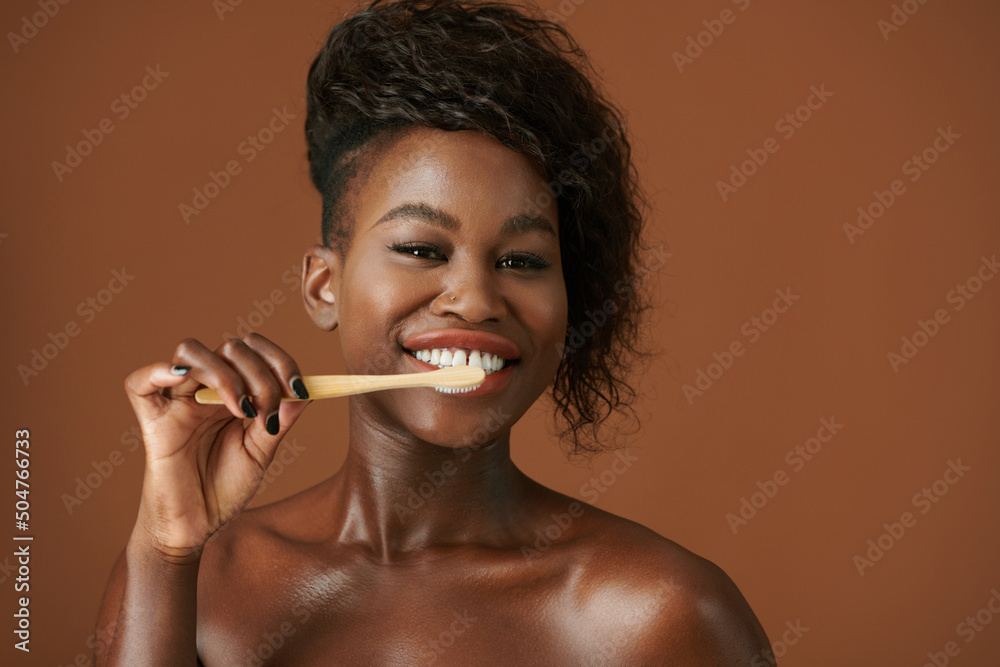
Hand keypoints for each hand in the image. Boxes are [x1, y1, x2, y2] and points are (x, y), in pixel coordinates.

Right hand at [122, 333, 311, 562]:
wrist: (198, 526)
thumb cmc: (226, 488)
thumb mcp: (261, 452)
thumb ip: (279, 421)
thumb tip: (302, 393)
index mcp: (233, 392)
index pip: (253, 351)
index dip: (279, 360)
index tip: (300, 388)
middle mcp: (205, 390)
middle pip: (229, 348)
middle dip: (260, 374)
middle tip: (268, 410)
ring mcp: (177, 401)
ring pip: (191, 352)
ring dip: (225, 374)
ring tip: (242, 410)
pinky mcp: (152, 421)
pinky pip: (140, 383)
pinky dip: (158, 371)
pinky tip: (184, 379)